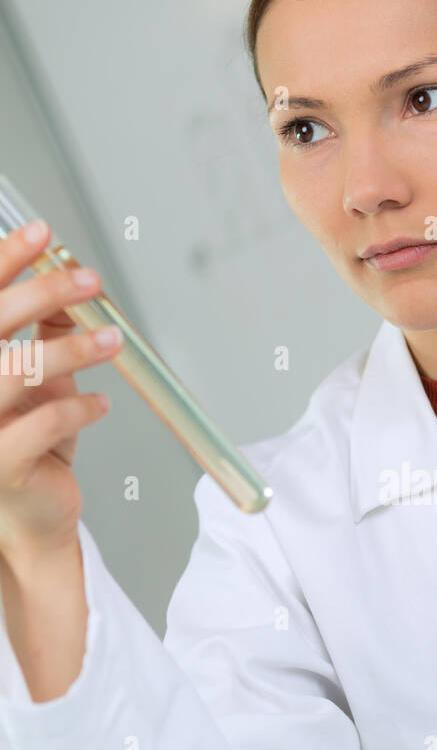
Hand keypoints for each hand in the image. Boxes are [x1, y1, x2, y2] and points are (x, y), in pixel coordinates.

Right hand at [0, 219, 121, 558]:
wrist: (30, 518)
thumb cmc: (28, 441)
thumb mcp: (38, 378)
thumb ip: (43, 331)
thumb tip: (70, 276)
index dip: (6, 259)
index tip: (45, 232)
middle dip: (44, 293)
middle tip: (91, 281)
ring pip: (17, 371)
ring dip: (72, 350)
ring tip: (113, 341)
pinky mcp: (0, 468)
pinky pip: (41, 426)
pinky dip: (78, 408)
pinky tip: (102, 404)